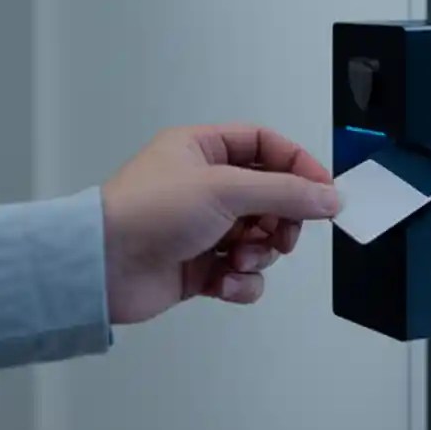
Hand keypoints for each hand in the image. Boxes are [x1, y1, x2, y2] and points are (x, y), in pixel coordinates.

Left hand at [101, 124, 339, 323]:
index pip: (267, 147)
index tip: (323, 190)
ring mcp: (203, 228)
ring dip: (260, 254)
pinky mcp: (199, 266)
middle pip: (272, 197)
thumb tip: (329, 197)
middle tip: (283, 235)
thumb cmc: (144, 213)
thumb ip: (286, 193)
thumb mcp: (226, 189)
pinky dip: (242, 282)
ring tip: (240, 259)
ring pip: (261, 238)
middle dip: (282, 220)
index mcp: (203, 150)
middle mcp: (204, 186)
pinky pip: (242, 274)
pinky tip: (225, 282)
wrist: (100, 269)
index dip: (299, 166)